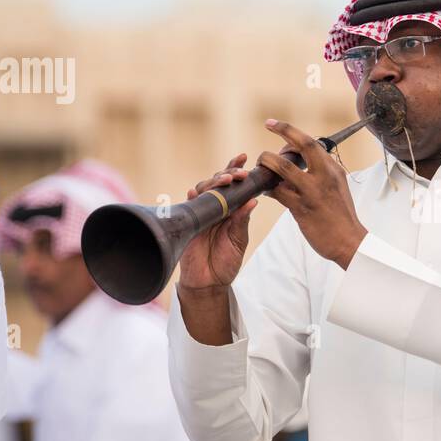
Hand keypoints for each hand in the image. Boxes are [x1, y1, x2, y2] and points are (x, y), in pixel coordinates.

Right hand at [177, 153, 257, 291]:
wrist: (209, 283)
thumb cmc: (226, 261)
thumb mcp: (238, 240)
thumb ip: (242, 221)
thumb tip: (253, 200)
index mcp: (229, 209)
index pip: (233, 185)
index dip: (236, 169)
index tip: (245, 157)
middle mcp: (215, 207)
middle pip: (217, 182)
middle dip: (227, 173)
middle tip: (239, 173)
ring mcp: (200, 213)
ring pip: (203, 189)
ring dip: (213, 182)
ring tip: (225, 180)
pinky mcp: (188, 222)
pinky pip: (188, 205)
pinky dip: (192, 197)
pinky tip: (195, 191)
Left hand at [257, 120, 366, 268]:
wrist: (349, 242)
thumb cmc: (340, 216)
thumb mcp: (336, 187)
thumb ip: (320, 172)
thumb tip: (299, 158)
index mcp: (333, 170)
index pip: (312, 142)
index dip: (290, 130)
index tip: (273, 123)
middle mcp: (325, 176)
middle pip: (302, 146)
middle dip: (282, 132)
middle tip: (268, 126)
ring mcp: (313, 192)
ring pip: (283, 168)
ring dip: (267, 163)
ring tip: (260, 164)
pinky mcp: (302, 208)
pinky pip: (277, 192)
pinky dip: (267, 188)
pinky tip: (263, 189)